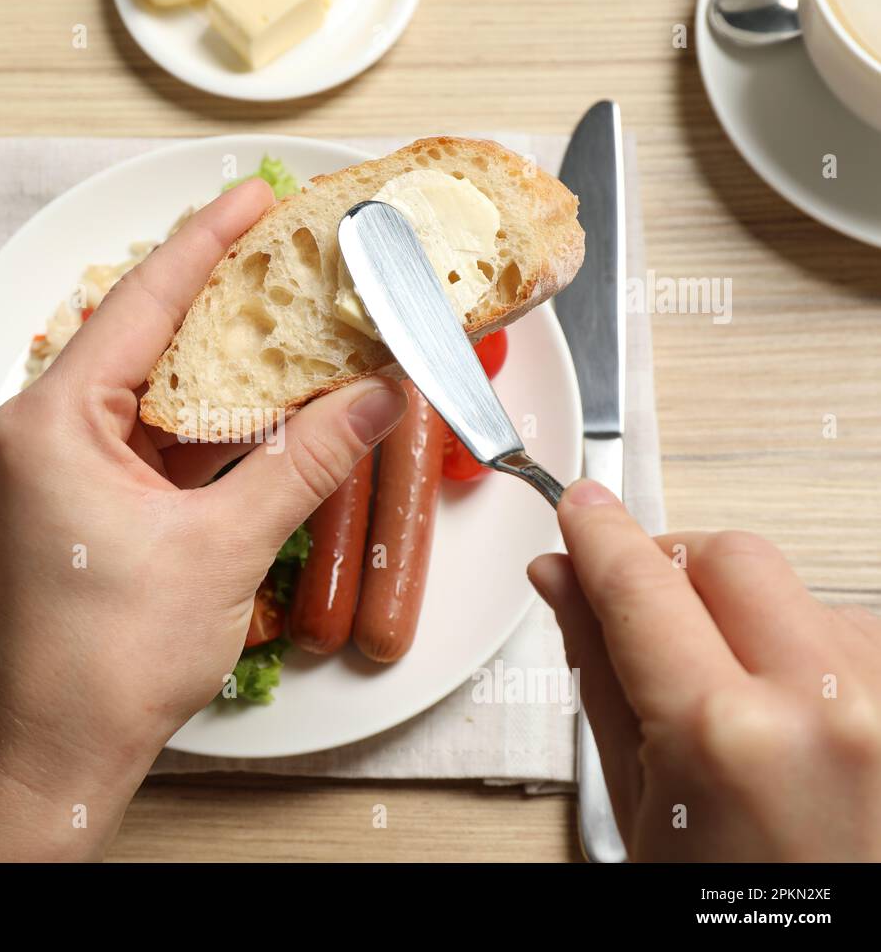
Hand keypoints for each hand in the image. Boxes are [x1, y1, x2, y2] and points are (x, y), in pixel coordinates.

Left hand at [0, 179, 407, 860]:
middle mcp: (32, 435)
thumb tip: (377, 395)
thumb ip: (307, 461)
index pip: (139, 305)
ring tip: (284, 328)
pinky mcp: (66, 506)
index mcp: (48, 425)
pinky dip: (196, 428)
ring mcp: (45, 472)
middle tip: (283, 257)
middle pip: (138, 341)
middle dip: (216, 304)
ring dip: (212, 372)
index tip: (254, 197)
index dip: (205, 243)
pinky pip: (138, 442)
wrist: (58, 757)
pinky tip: (256, 412)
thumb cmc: (106, 667)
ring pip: (142, 395)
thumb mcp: (225, 549)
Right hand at [528, 479, 880, 860]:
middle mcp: (829, 707)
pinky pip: (852, 635)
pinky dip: (807, 656)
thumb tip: (566, 587)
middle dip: (671, 567)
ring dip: (746, 621)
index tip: (579, 507)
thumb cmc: (744, 915)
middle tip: (641, 610)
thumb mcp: (643, 810)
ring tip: (731, 707)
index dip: (598, 534)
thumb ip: (601, 675)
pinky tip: (791, 722)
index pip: (641, 581)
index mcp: (728, 737)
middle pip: (729, 555)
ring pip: (798, 592)